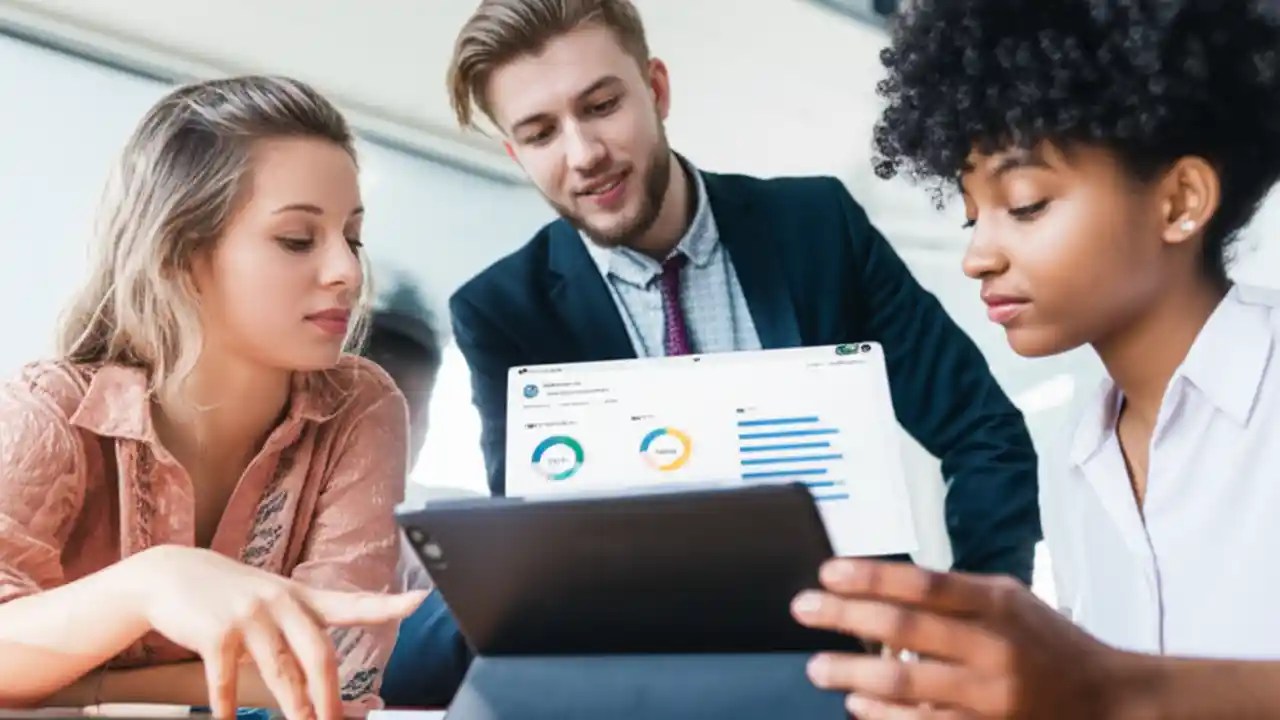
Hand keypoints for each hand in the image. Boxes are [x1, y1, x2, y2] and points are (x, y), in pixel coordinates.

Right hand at [125, 545, 425, 719]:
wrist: (171, 574)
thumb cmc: (231, 595)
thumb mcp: (273, 604)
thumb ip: (300, 637)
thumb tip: (323, 685)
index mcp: (301, 597)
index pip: (352, 601)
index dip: (386, 604)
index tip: (418, 600)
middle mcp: (281, 602)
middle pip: (319, 654)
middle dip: (330, 694)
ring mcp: (250, 615)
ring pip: (282, 672)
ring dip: (294, 707)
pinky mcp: (217, 632)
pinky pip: (226, 680)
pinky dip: (228, 706)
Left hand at [790, 559, 1122, 718]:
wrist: (1110, 702)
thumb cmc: (1047, 644)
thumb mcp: (1009, 602)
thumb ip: (953, 594)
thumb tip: (878, 587)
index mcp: (997, 604)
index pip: (923, 582)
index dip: (870, 575)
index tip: (826, 572)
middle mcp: (995, 648)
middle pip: (905, 627)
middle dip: (844, 616)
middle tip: (802, 609)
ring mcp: (992, 697)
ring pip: (908, 683)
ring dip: (853, 673)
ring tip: (817, 667)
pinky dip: (884, 715)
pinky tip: (857, 704)